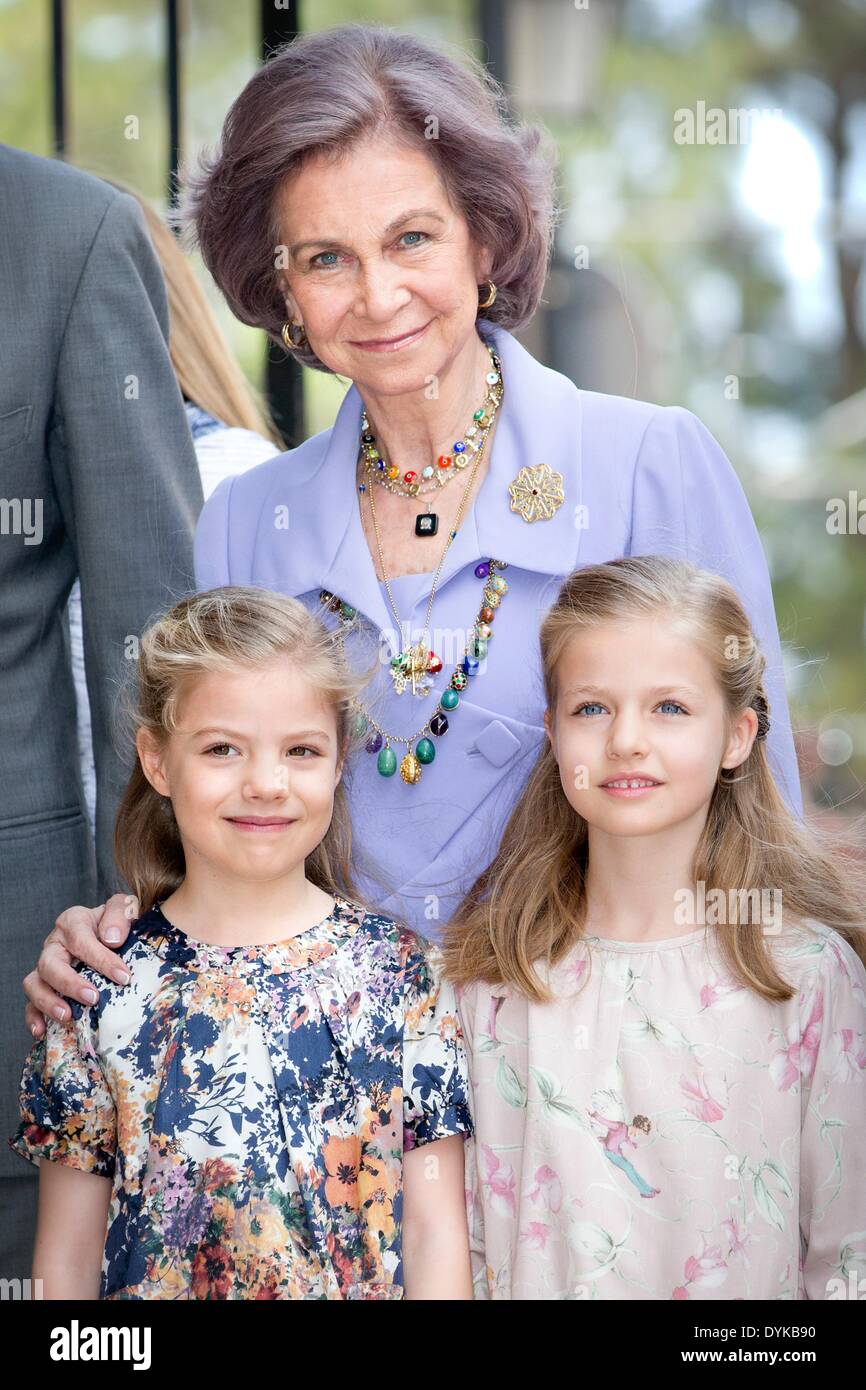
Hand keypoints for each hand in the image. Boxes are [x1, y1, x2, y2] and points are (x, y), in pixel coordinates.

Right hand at [24, 893, 138, 1038]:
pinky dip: (34, 1017)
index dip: (101, 959)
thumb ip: (120, 913)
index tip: (123, 977)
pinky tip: (43, 1031)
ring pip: (34, 983)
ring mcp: (47, 966)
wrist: (112, 933)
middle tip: (93, 998)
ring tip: (67, 1016)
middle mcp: (55, 944)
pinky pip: (31, 1003)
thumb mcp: (124, 908)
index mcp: (73, 922)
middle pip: (50, 963)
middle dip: (70, 983)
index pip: (81, 939)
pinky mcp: (45, 986)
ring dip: (48, 1002)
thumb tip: (111, 939)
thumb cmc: (118, 923)